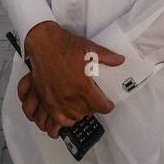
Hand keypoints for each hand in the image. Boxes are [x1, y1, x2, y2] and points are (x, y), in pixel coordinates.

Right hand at [18, 22, 123, 136]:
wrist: (43, 43)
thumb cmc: (64, 45)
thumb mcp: (90, 49)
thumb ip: (107, 57)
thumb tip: (120, 60)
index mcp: (83, 85)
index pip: (100, 106)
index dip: (107, 107)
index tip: (108, 104)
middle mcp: (70, 95)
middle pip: (88, 111)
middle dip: (94, 108)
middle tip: (95, 101)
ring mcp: (57, 99)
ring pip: (74, 116)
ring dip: (81, 113)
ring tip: (83, 106)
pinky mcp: (47, 99)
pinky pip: (57, 117)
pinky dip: (65, 120)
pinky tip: (68, 115)